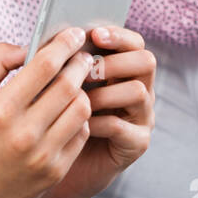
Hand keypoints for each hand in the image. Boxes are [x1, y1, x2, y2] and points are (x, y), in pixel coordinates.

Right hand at [0, 28, 93, 197]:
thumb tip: (29, 47)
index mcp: (0, 109)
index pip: (45, 66)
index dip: (64, 44)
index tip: (74, 34)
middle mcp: (23, 133)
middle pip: (69, 86)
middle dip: (80, 64)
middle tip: (82, 56)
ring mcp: (42, 155)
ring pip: (81, 110)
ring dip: (82, 91)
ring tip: (75, 85)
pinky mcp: (55, 171)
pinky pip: (81, 134)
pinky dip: (79, 119)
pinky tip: (69, 112)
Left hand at [37, 25, 154, 197]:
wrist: (54, 163)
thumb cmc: (52, 118)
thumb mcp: (55, 85)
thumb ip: (60, 62)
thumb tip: (54, 39)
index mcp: (122, 70)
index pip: (133, 42)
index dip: (117, 35)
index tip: (94, 34)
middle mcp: (138, 89)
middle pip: (146, 61)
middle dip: (115, 62)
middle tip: (89, 70)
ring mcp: (141, 117)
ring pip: (138, 91)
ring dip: (105, 93)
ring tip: (79, 100)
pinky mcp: (136, 143)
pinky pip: (123, 126)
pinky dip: (99, 122)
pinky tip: (79, 125)